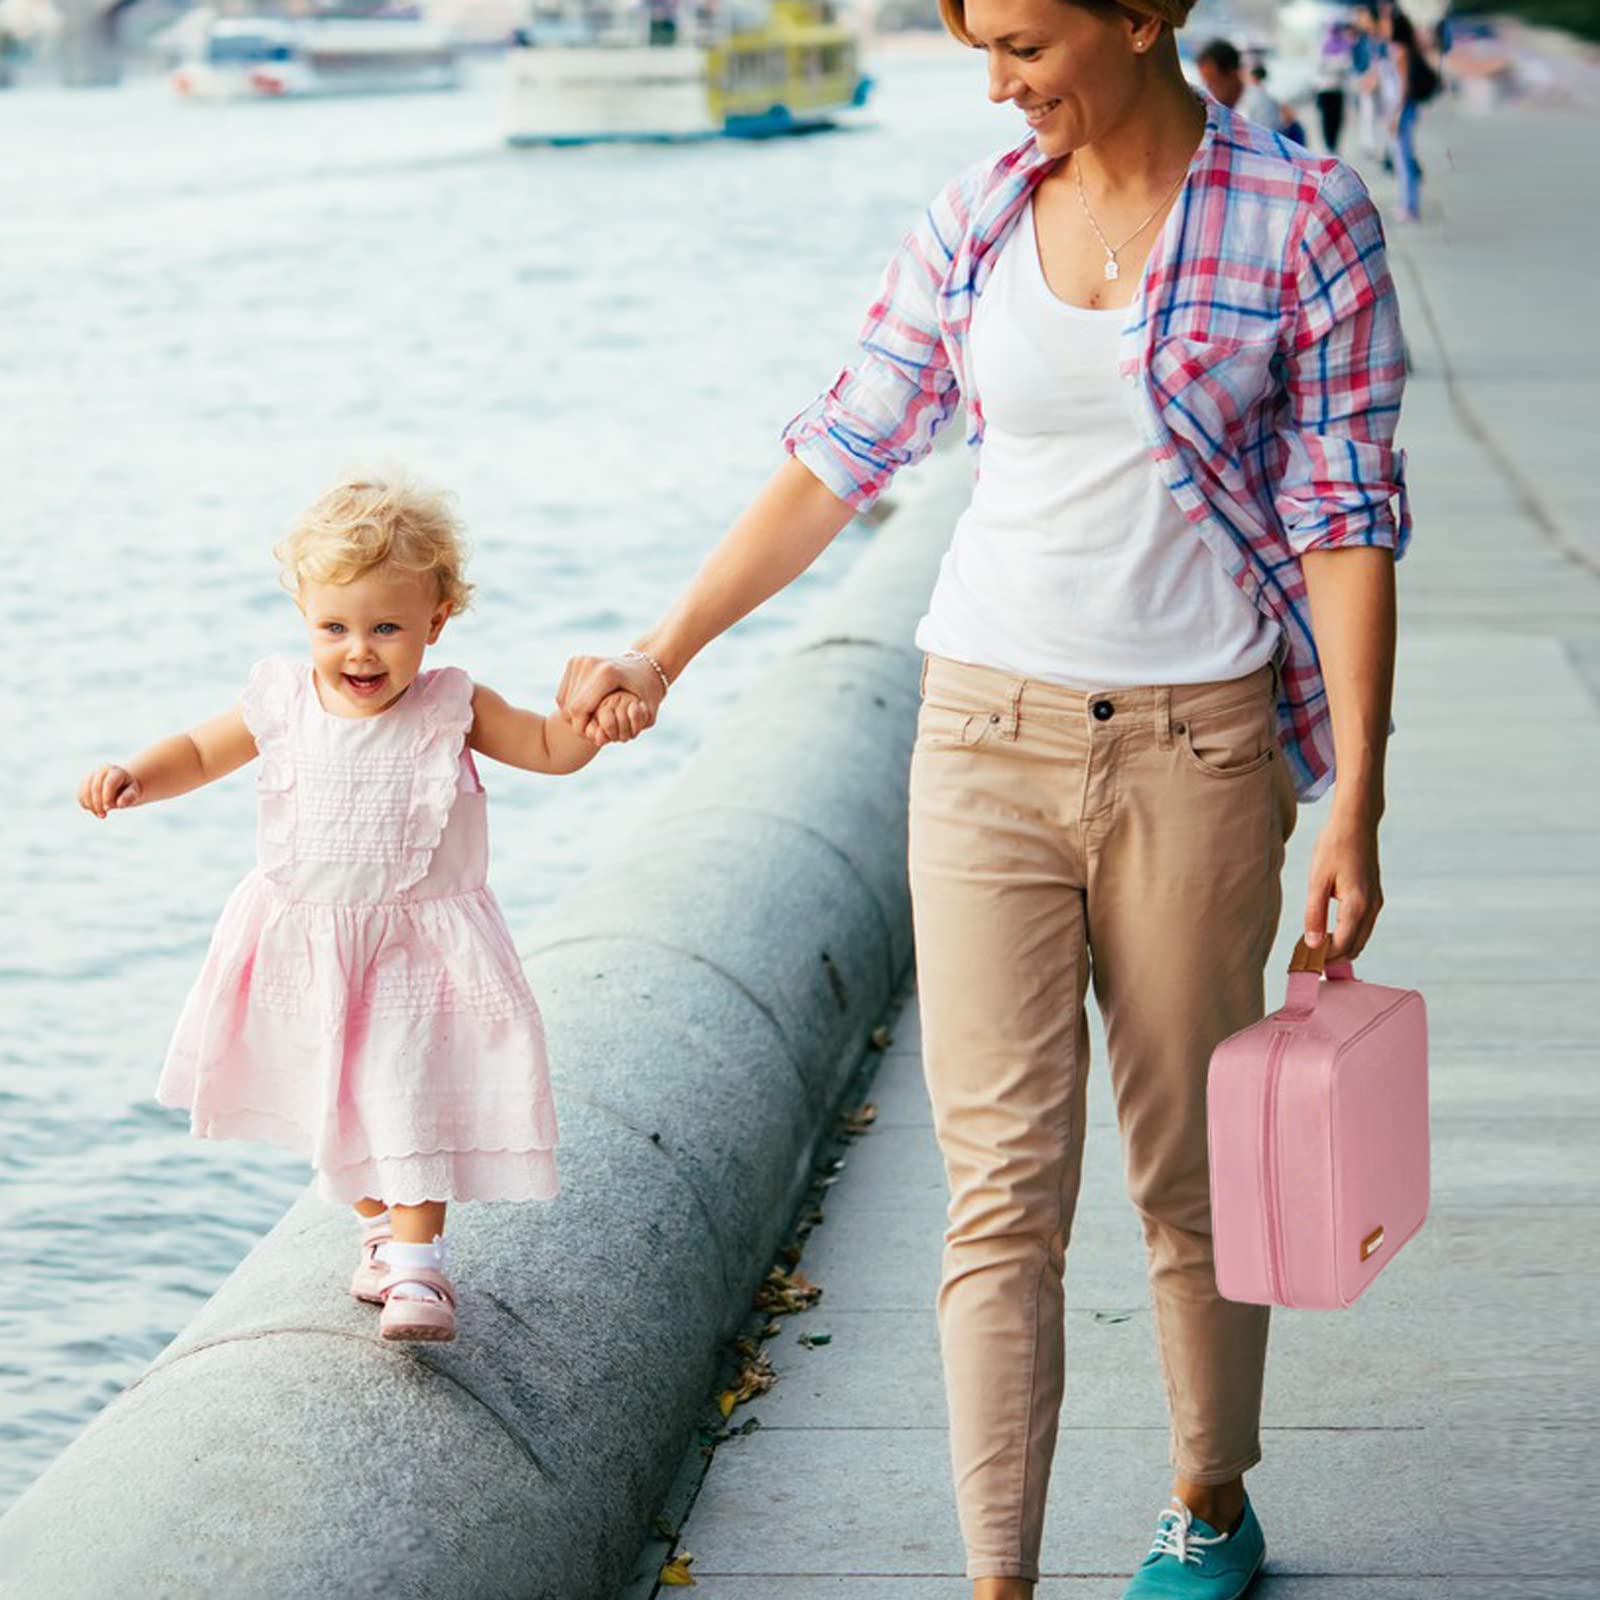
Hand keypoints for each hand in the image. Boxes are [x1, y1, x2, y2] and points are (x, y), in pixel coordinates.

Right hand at [79, 763, 141, 818]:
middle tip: (103, 816)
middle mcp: (101, 771)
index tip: (108, 808)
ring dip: (90, 806)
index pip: (109, 783)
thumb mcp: (134, 793)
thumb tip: (120, 804)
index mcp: (116, 771)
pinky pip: (80, 795)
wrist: (121, 785)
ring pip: (85, 791)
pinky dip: (85, 804)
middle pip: (95, 788)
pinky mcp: (83, 783)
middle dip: (98, 804)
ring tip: (100, 815)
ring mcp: (91, 776)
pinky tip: (94, 810)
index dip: (107, 796)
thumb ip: (129, 797)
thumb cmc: (129, 790)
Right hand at [557, 653, 665, 742]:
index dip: (583, 729)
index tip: (595, 737)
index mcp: (606, 674)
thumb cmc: (648, 693)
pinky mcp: (574, 661)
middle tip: (594, 730)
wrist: (644, 665)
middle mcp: (588, 663)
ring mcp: (579, 660)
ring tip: (594, 720)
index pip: (578, 710)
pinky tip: (589, 709)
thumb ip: (625, 730)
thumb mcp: (647, 714)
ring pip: (564, 701)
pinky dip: (572, 705)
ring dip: (575, 716)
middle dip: (579, 724)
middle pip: (569, 707)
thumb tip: (598, 739)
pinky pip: (564, 694)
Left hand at [1302, 810, 1382, 963]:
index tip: (1305, 960)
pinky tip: (1327, 930)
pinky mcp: (1374, 897)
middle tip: (1307, 956)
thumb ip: (1314, 914)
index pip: (1343, 945)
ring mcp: (1376, 902)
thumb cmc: (1334, 847)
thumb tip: (1313, 944)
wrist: (1356, 823)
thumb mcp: (1317, 880)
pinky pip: (1363, 926)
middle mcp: (1371, 907)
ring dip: (1340, 946)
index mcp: (1357, 904)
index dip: (1324, 957)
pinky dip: (1347, 934)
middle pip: (1355, 947)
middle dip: (1333, 956)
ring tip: (1313, 944)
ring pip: (1360, 938)